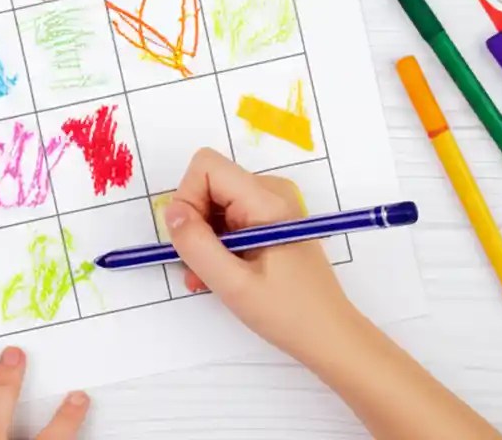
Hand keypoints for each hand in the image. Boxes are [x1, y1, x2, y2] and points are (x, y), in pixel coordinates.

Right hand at [164, 148, 360, 363]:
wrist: (329, 334)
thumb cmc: (288, 312)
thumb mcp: (233, 283)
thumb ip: (196, 244)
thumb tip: (172, 212)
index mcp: (266, 199)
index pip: (206, 166)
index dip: (188, 198)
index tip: (191, 240)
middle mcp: (270, 192)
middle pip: (209, 184)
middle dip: (194, 224)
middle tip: (197, 267)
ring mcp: (271, 206)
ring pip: (214, 205)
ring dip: (203, 240)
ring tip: (206, 279)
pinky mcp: (269, 222)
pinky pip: (228, 219)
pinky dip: (216, 245)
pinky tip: (218, 275)